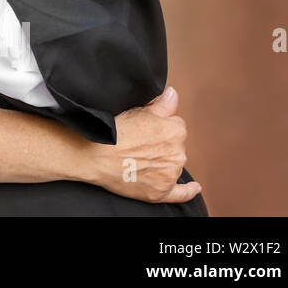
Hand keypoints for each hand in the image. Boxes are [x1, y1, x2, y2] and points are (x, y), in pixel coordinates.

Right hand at [92, 86, 203, 203]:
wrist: (94, 155)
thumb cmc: (114, 131)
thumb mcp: (138, 110)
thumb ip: (163, 103)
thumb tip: (174, 94)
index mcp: (176, 130)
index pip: (175, 125)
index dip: (160, 125)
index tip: (145, 129)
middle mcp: (178, 153)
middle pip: (176, 145)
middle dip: (162, 143)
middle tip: (139, 143)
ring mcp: (170, 175)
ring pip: (174, 164)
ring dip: (163, 161)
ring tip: (139, 158)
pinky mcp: (161, 192)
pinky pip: (182, 193)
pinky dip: (189, 190)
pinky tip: (194, 187)